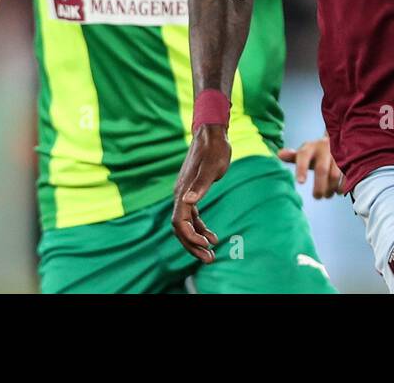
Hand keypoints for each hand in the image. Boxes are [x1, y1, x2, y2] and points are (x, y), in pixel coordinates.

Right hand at [171, 124, 229, 261]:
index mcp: (182, 192)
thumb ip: (200, 185)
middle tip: (209, 259)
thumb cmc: (214, 148)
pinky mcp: (192, 193)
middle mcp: (180, 195)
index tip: (205, 245)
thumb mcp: (212, 166)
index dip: (190, 238)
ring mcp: (185, 195)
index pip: (179, 223)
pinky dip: (201, 229)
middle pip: (181, 228)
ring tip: (211, 254)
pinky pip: (193, 217)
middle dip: (193, 246)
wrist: (211, 134)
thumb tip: (188, 202)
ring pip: (186, 225)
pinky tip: (213, 237)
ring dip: (197, 241)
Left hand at [279, 135, 343, 197]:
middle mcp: (324, 149)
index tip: (300, 182)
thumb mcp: (304, 152)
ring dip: (331, 188)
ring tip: (327, 195)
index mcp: (310, 147)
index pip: (303, 156)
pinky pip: (346, 176)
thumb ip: (292, 156)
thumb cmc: (315, 152)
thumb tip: (279, 154)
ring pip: (335, 174)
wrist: (337, 141)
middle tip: (316, 197)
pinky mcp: (348, 161)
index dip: (301, 169)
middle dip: (319, 186)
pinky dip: (342, 186)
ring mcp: (337, 155)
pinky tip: (337, 191)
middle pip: (321, 169)